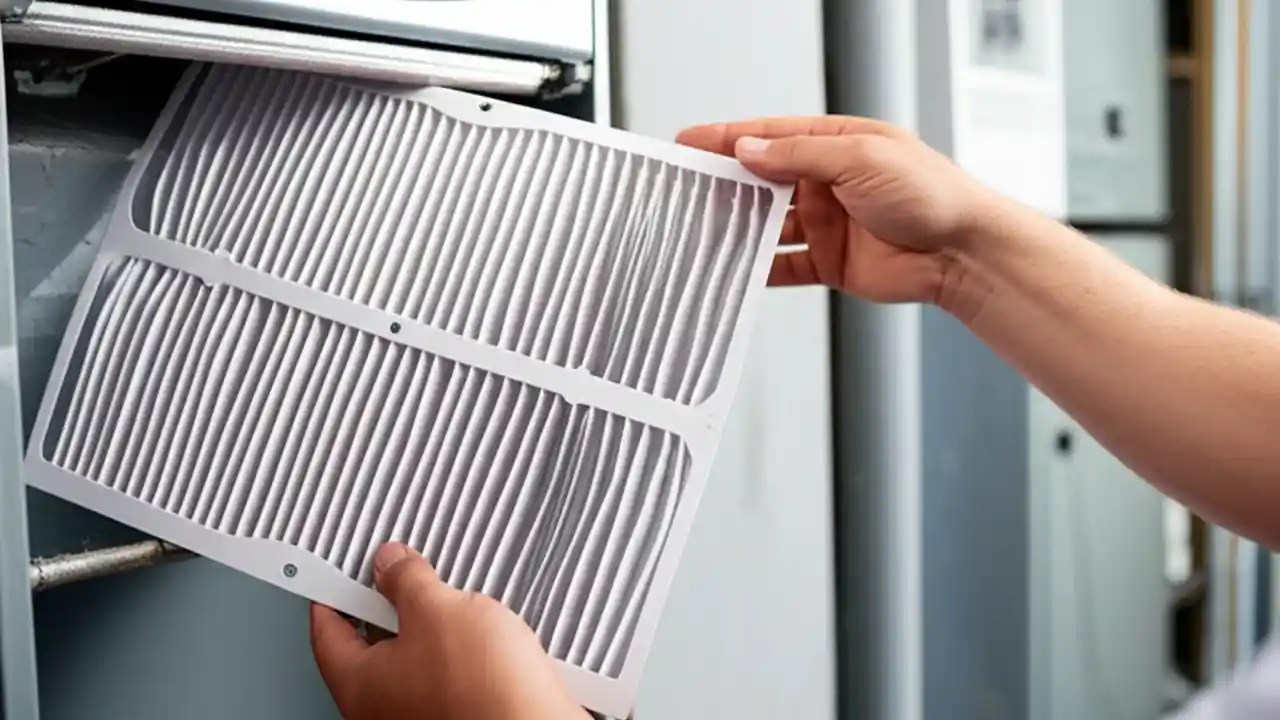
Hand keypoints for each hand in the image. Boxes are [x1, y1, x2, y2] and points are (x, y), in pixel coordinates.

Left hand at [310, 543, 589, 719]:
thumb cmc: (482, 692)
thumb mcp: (439, 610)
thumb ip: (407, 581)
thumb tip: (392, 564)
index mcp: (359, 685)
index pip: (327, 631)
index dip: (333, 594)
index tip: (341, 572)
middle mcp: (382, 711)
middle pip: (372, 647)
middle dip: (391, 607)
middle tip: (408, 578)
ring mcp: (420, 718)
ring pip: (414, 662)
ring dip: (432, 632)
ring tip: (459, 607)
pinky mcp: (458, 717)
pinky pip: (447, 679)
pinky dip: (458, 656)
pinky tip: (484, 639)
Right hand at [677, 117, 998, 303]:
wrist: (961, 253)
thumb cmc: (929, 194)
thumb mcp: (860, 159)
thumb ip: (799, 157)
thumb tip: (748, 151)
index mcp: (835, 145)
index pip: (770, 138)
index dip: (727, 139)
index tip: (688, 144)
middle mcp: (827, 182)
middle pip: (762, 182)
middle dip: (725, 187)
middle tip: (685, 193)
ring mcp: (827, 223)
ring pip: (767, 226)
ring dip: (737, 230)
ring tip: (700, 233)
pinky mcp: (830, 262)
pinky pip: (784, 266)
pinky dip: (758, 270)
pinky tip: (734, 271)